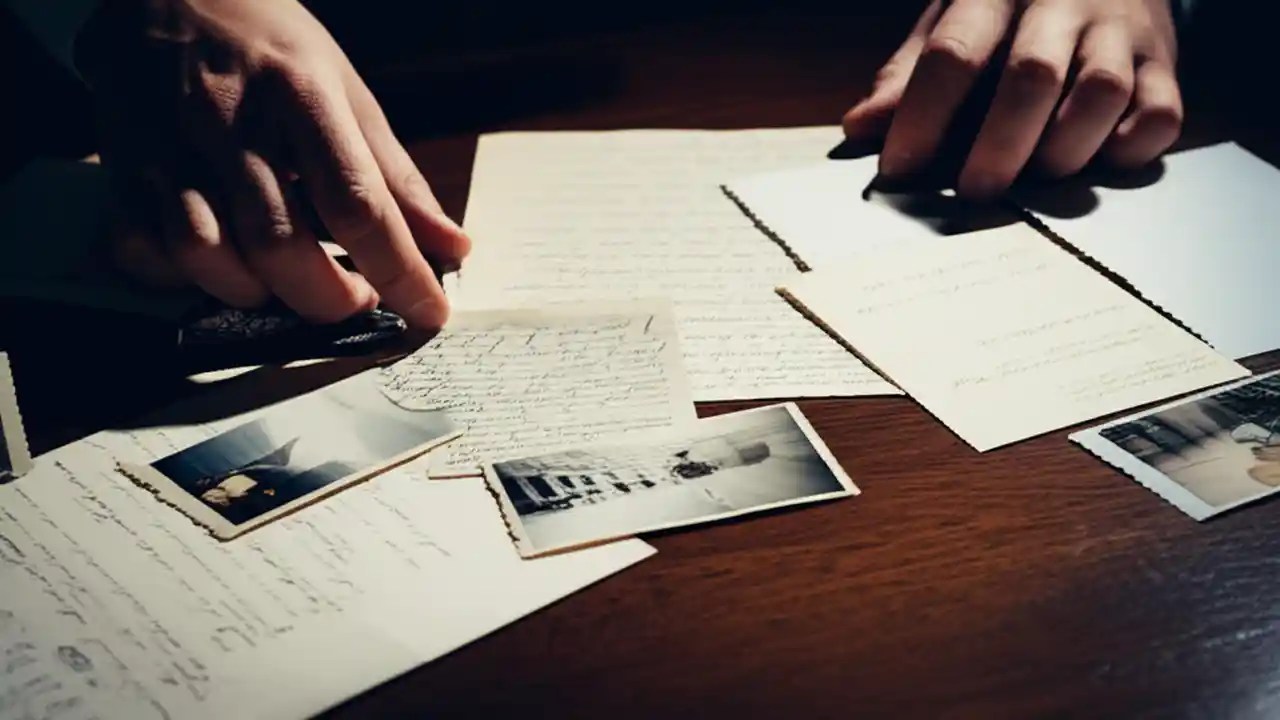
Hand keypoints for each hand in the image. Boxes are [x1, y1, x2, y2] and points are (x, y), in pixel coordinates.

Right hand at [77, 0, 468, 327]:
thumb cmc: (273, 51)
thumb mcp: (348, 95)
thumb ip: (397, 180)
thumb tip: (453, 248)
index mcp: (303, 95)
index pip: (356, 201)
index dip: (398, 269)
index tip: (428, 311)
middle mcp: (230, 117)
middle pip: (277, 240)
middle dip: (325, 297)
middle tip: (354, 300)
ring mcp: (166, 138)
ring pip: (203, 252)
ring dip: (254, 293)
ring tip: (288, 286)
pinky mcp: (121, 159)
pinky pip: (141, 246)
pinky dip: (181, 278)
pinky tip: (220, 267)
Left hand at [843, 0, 1181, 197]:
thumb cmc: (1013, 9)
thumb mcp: (953, 20)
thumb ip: (908, 75)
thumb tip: (859, 129)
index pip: (954, 54)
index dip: (923, 117)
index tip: (899, 168)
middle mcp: (1064, 1)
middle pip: (1031, 77)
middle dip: (997, 146)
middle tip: (974, 190)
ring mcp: (1122, 30)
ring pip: (1100, 93)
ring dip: (1063, 150)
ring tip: (1036, 176)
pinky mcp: (1166, 61)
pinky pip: (1159, 114)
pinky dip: (1126, 149)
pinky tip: (1096, 160)